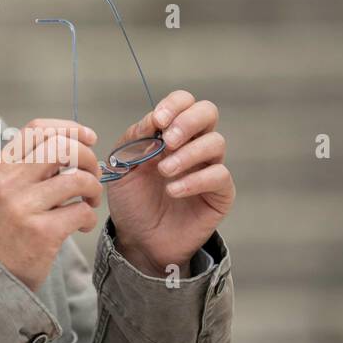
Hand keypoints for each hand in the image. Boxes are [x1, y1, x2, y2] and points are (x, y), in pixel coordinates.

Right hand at [0, 119, 102, 292]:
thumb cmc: (3, 232)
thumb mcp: (2, 191)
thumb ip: (28, 168)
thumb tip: (73, 144)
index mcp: (0, 167)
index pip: (38, 129)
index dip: (70, 128)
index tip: (88, 138)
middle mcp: (9, 183)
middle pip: (62, 147)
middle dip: (88, 157)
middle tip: (92, 175)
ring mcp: (24, 207)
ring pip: (78, 178)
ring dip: (94, 188)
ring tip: (89, 202)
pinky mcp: (42, 232)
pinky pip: (82, 211)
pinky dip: (89, 217)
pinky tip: (81, 226)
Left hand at [104, 90, 233, 277]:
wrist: (139, 240)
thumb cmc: (132, 201)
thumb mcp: (122, 167)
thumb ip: (135, 139)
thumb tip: (154, 119)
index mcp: (170, 132)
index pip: (184, 102)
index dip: (175, 105)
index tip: (158, 121)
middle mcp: (194, 144)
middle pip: (208, 112)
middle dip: (188, 121)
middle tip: (168, 140)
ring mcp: (209, 167)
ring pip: (216, 142)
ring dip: (188, 153)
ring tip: (164, 171)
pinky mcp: (220, 193)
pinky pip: (219, 175)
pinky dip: (195, 180)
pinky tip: (173, 191)